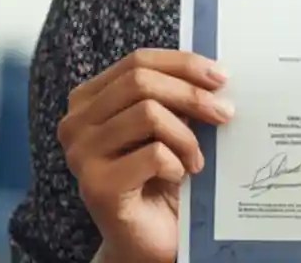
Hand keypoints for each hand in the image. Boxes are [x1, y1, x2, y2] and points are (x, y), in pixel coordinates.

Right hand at [58, 49, 234, 262]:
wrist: (149, 239)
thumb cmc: (160, 178)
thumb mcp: (168, 127)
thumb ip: (177, 97)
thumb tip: (215, 72)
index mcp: (89, 100)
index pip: (137, 61)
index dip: (182, 63)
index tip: (221, 76)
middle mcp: (75, 123)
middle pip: (140, 81)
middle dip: (191, 94)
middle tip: (225, 113)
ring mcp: (81, 155)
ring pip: (147, 114)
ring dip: (186, 136)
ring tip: (196, 159)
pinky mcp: (96, 185)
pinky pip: (153, 154)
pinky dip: (177, 164)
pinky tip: (179, 177)